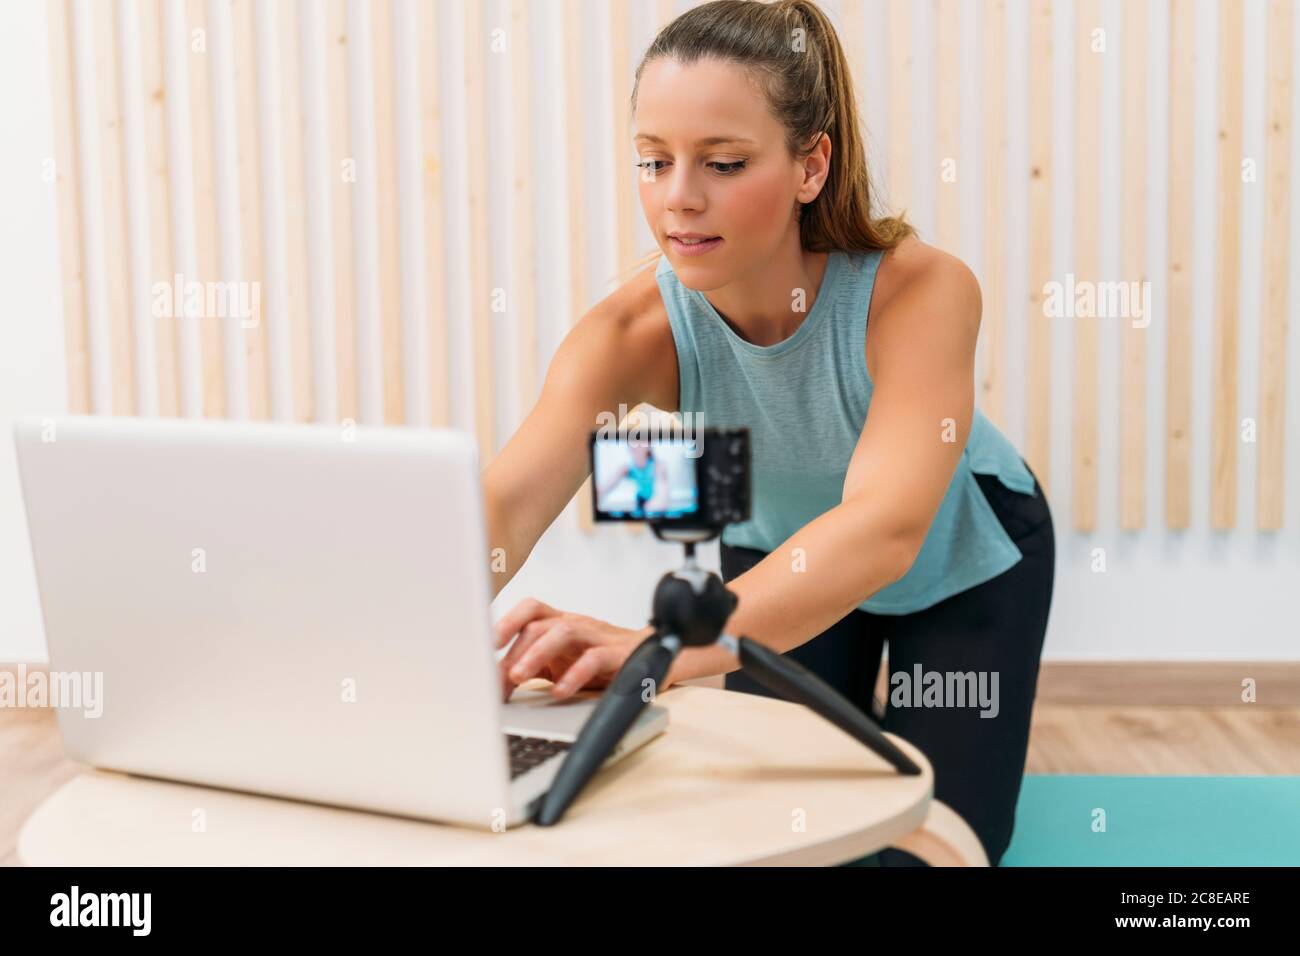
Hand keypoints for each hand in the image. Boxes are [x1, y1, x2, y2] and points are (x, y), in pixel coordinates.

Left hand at [495, 598, 655, 700]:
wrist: (654, 659)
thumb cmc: (600, 660)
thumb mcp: (561, 662)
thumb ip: (530, 669)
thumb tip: (493, 686)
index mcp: (560, 622)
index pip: (530, 610)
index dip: (506, 621)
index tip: (484, 644)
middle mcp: (576, 624)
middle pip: (540, 624)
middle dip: (516, 649)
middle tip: (501, 675)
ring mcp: (598, 637)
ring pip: (565, 632)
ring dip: (537, 654)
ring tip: (519, 677)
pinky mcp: (618, 655)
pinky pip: (595, 659)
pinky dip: (574, 675)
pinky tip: (559, 692)